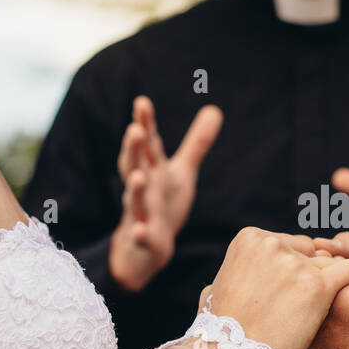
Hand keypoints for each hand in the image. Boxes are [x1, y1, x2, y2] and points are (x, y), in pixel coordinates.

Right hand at [110, 96, 222, 291]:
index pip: (148, 143)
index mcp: (152, 169)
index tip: (142, 102)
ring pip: (135, 199)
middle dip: (134, 149)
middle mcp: (144, 188)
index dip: (144, 123)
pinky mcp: (145, 237)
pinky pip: (141, 235)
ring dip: (135, 188)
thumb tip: (214, 109)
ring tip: (137, 177)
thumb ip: (196, 143)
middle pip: (136, 165)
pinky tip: (140, 230)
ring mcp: (141, 212)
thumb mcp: (181, 171)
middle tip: (134, 130)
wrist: (146, 246)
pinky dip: (140, 233)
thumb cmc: (163, 202)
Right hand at [204, 228, 348, 348]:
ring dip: (327, 285)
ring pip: (330, 265)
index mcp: (250, 238)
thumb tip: (247, 269)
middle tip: (299, 306)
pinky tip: (348, 304)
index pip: (288, 245)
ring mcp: (296, 265)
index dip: (289, 272)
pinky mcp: (318, 287)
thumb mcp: (216, 288)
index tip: (283, 295)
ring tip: (315, 314)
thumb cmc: (220, 332)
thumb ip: (238, 271)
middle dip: (308, 275)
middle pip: (310, 252)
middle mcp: (274, 244)